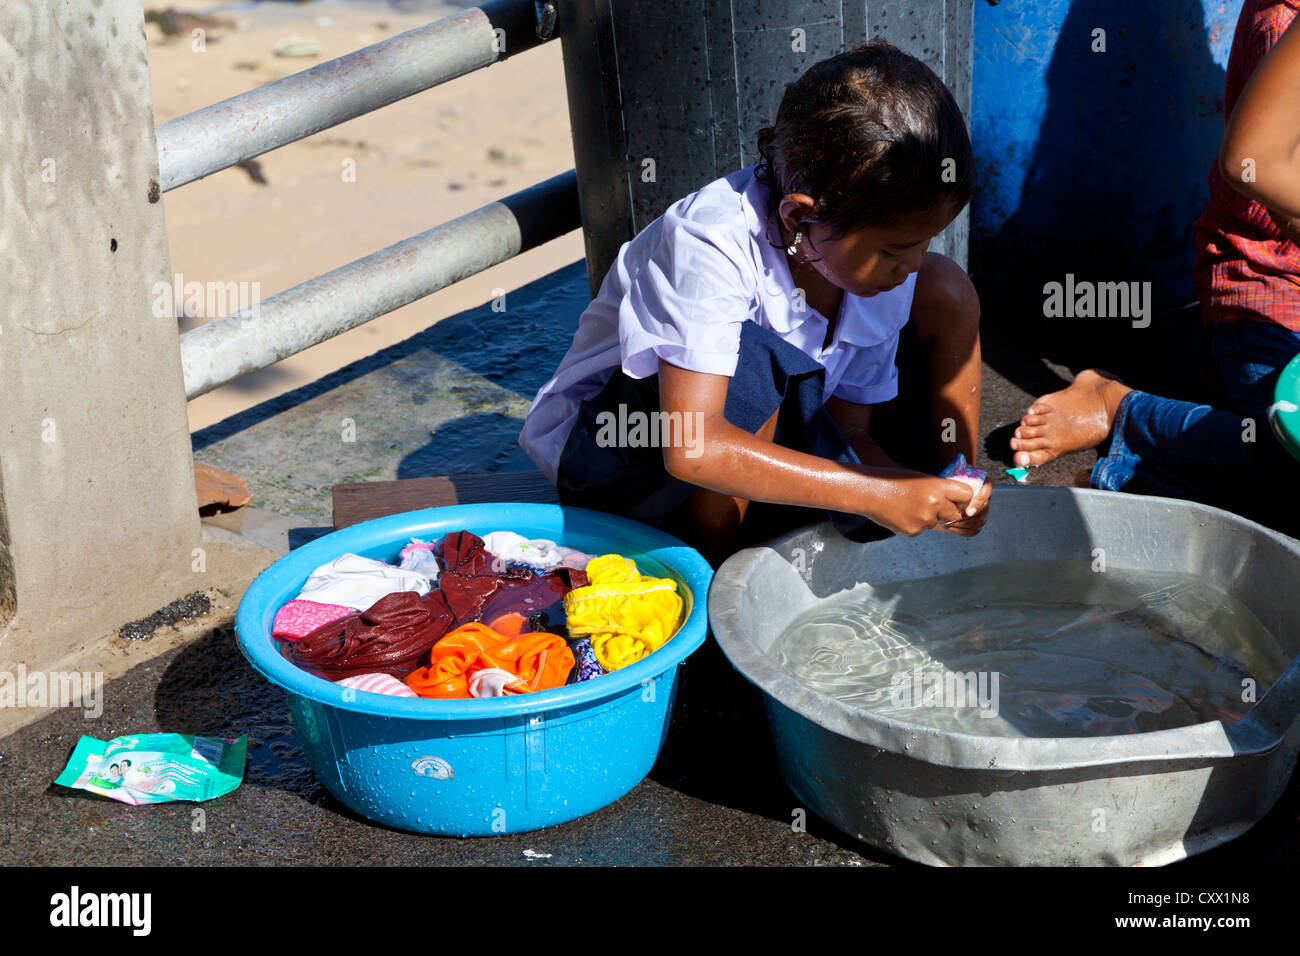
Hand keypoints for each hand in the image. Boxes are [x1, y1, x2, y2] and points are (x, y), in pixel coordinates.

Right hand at [861, 472, 980, 536]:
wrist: (869, 491)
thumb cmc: (893, 480)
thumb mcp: (920, 478)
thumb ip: (939, 489)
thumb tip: (956, 501)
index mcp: (937, 487)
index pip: (967, 495)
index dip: (963, 498)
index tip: (957, 498)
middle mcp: (934, 504)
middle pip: (954, 514)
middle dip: (947, 511)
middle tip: (932, 504)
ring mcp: (924, 520)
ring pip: (935, 523)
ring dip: (927, 517)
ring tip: (908, 506)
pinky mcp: (913, 531)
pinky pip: (920, 530)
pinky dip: (913, 524)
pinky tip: (900, 514)